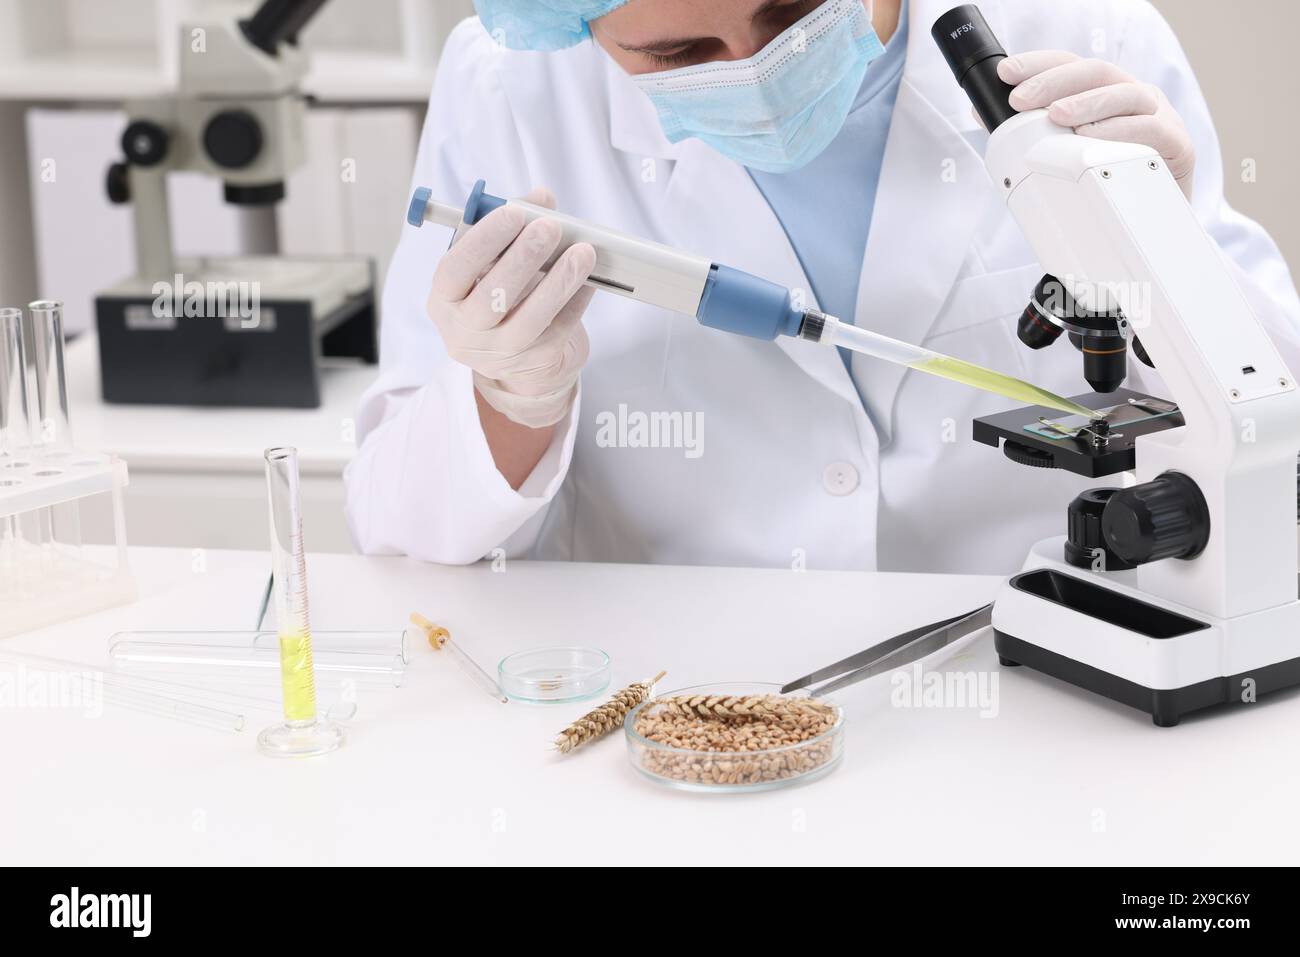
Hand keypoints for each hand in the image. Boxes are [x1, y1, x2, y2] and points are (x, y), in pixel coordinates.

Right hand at [427, 187, 596, 428]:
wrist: (515, 355)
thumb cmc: (498, 294)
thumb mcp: (492, 263)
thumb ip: (511, 227)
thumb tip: (540, 198)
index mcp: (445, 299)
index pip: (455, 269)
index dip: (484, 240)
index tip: (513, 213)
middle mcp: (464, 332)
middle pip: (492, 296)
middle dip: (524, 257)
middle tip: (551, 227)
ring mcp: (499, 353)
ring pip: (530, 318)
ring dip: (559, 281)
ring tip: (582, 252)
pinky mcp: (533, 363)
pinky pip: (558, 330)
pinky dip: (576, 302)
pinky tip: (589, 279)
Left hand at [998, 51, 1195, 198]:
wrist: (1155, 223)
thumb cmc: (1107, 181)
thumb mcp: (1068, 152)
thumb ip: (1029, 131)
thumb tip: (982, 111)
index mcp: (1106, 93)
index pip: (1072, 66)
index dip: (1039, 64)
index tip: (1005, 73)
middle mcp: (1134, 97)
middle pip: (1096, 73)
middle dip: (1054, 82)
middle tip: (1020, 100)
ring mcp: (1158, 116)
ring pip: (1125, 95)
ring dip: (1087, 102)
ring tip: (1056, 116)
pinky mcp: (1177, 144)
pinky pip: (1150, 130)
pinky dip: (1119, 131)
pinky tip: (1093, 138)